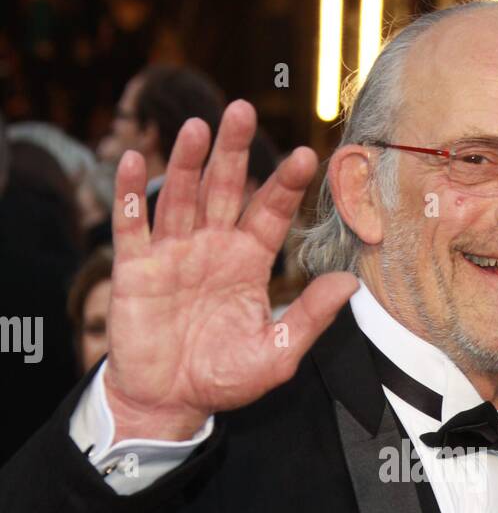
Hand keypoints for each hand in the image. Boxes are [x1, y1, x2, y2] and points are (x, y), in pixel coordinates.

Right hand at [104, 100, 357, 439]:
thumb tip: (350, 283)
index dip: (285, 185)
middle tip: (243, 110)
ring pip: (181, 196)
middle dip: (234, 151)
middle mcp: (212, 247)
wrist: (169, 402)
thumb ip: (309, 318)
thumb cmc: (224, 379)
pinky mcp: (135, 267)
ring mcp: (172, 253)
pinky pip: (133, 223)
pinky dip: (132, 193)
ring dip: (186, 161)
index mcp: (248, 262)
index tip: (306, 156)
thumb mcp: (277, 355)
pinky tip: (134, 161)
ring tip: (198, 126)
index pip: (270, 213)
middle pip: (225, 189)